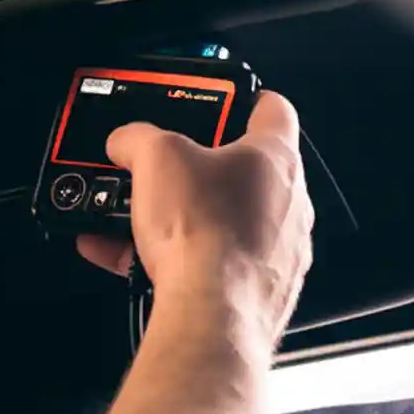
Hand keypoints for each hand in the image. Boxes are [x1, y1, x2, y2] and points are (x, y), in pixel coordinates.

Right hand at [78, 90, 313, 342]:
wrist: (211, 315)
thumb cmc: (203, 229)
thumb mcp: (156, 159)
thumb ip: (137, 139)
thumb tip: (126, 141)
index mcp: (276, 159)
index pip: (274, 109)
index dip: (246, 98)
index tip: (222, 101)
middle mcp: (289, 204)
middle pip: (245, 170)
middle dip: (200, 167)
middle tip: (166, 165)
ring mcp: (279, 251)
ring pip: (227, 221)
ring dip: (185, 217)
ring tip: (138, 216)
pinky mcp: (260, 291)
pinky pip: (212, 266)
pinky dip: (174, 260)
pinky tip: (124, 258)